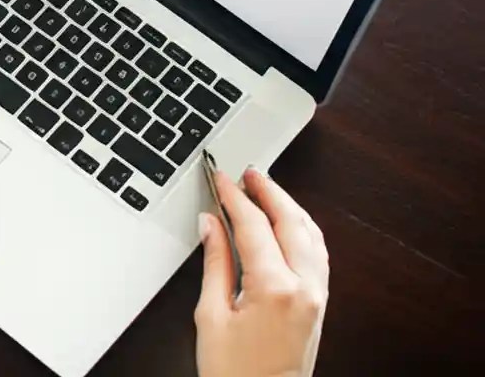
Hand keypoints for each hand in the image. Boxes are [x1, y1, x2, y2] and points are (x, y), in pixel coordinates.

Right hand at [196, 168, 328, 376]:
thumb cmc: (234, 373)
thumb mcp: (211, 315)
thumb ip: (214, 263)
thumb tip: (211, 225)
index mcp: (274, 288)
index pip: (253, 225)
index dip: (234, 197)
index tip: (221, 179)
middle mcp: (303, 287)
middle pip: (290, 220)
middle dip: (269, 191)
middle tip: (247, 173)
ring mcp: (316, 296)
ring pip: (310, 234)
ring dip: (289, 206)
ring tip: (267, 190)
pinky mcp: (318, 304)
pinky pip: (317, 253)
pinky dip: (302, 229)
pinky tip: (288, 223)